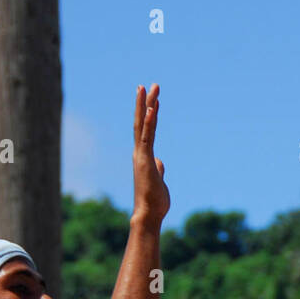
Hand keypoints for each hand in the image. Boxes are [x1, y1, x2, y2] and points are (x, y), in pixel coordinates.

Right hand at [132, 84, 168, 225]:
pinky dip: (149, 121)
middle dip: (145, 102)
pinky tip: (152, 108)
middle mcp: (139, 152)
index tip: (153, 99)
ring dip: (146, 105)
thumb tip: (160, 162)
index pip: (145, 130)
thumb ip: (158, 168)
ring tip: (148, 87)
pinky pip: (147, 136)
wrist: (149, 214)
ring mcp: (141, 155)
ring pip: (142, 125)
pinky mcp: (144, 160)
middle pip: (140, 122)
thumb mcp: (159, 180)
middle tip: (148, 84)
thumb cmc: (154, 201)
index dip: (148, 113)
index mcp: (143, 156)